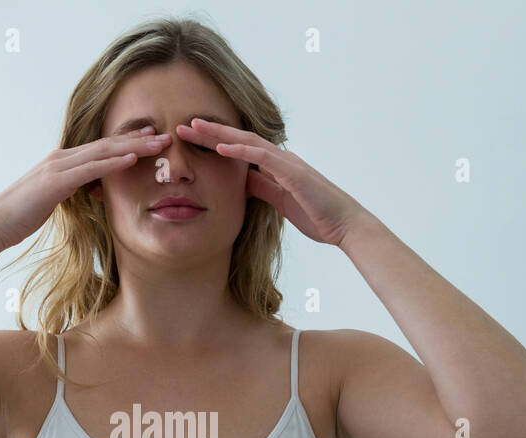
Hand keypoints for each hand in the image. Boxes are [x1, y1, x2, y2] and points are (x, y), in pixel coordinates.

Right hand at [0, 126, 171, 249]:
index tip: (151, 140)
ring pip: (103, 152)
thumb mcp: (51, 200)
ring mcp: (58, 167)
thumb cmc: (20, 216)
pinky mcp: (56, 181)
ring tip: (158, 143)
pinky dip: (113, 162)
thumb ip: (69, 191)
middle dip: (138, 139)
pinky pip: (91, 169)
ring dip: (134, 146)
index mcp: (61, 162)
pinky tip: (132, 158)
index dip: (127, 142)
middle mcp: (61, 158)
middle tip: (166, 135)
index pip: (100, 148)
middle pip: (107, 144)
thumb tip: (86, 192)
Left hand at [175, 118, 366, 246]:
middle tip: (181, 125)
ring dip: (219, 133)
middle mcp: (279, 159)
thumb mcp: (280, 201)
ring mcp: (286, 163)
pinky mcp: (292, 172)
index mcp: (275, 166)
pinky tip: (221, 146)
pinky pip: (262, 157)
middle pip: (238, 139)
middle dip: (209, 132)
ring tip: (194, 127)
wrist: (344, 224)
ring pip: (247, 140)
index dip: (213, 143)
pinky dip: (241, 149)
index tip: (189, 141)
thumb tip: (243, 180)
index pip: (239, 149)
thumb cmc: (316, 214)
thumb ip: (262, 187)